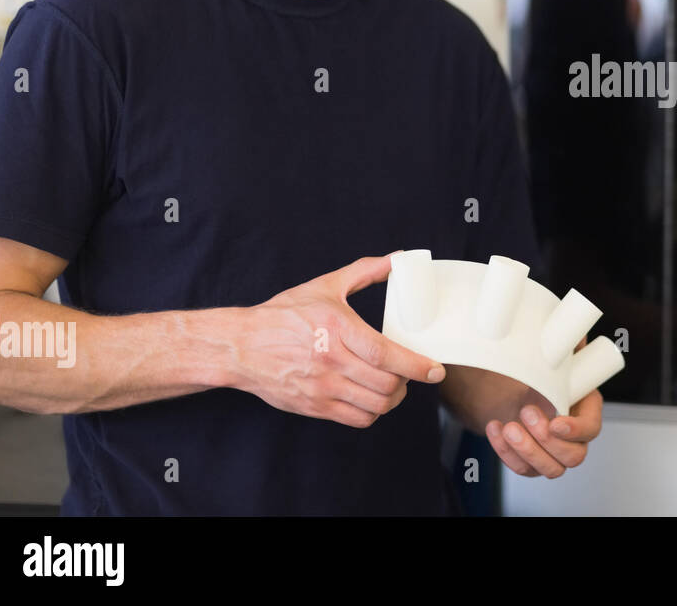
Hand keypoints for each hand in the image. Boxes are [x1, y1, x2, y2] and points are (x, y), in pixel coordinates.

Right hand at [233, 255, 445, 427]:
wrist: (240, 346)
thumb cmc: (283, 315)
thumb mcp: (324, 286)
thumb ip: (364, 272)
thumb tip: (396, 258)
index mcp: (336, 328)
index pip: (385, 354)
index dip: (416, 365)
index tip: (435, 370)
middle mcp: (330, 360)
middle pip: (385, 384)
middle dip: (407, 382)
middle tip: (411, 373)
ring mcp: (321, 387)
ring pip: (375, 405)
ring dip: (393, 399)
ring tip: (394, 386)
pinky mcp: (314, 406)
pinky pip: (357, 419)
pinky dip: (373, 413)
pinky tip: (372, 398)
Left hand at [483, 337, 603, 477]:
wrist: (502, 382)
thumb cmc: (532, 366)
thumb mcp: (550, 350)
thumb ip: (566, 342)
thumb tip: (576, 332)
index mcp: (584, 407)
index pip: (592, 428)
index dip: (576, 430)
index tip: (555, 422)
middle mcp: (572, 435)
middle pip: (574, 455)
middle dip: (547, 440)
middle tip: (526, 413)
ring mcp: (552, 452)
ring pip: (551, 469)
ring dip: (527, 451)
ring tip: (508, 426)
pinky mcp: (530, 461)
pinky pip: (523, 469)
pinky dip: (506, 453)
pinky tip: (495, 428)